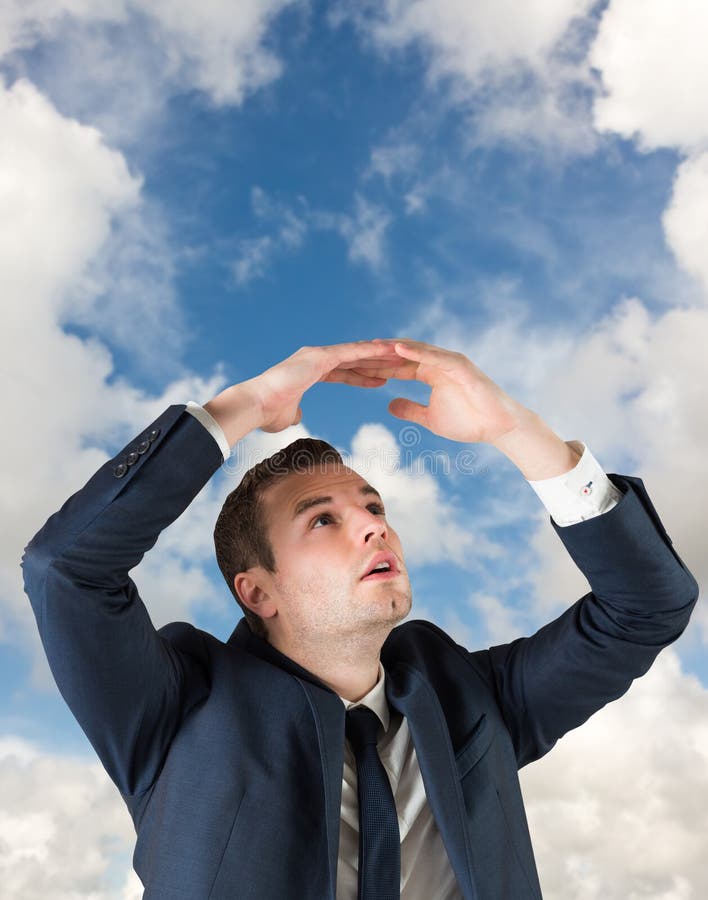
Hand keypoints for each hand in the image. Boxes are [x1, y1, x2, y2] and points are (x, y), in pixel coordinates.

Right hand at [237, 341, 405, 433]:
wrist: (256, 406)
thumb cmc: (267, 413)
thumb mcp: (286, 416)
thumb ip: (295, 413)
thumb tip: (297, 417)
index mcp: (310, 371)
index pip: (344, 373)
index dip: (363, 376)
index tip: (381, 380)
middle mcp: (315, 359)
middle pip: (354, 360)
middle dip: (376, 362)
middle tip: (399, 363)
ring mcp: (317, 355)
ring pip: (356, 353)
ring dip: (379, 354)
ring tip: (402, 354)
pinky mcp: (320, 356)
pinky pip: (351, 353)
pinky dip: (370, 351)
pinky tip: (388, 351)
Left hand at [356, 338, 531, 444]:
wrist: (497, 427)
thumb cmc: (469, 422)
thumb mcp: (430, 418)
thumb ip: (411, 410)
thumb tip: (389, 406)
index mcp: (430, 373)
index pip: (397, 366)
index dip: (376, 366)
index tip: (352, 366)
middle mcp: (437, 362)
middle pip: (402, 354)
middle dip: (379, 352)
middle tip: (353, 349)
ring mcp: (449, 361)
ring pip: (416, 350)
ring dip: (393, 347)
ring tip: (370, 344)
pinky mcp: (459, 365)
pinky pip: (434, 356)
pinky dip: (416, 351)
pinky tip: (397, 348)